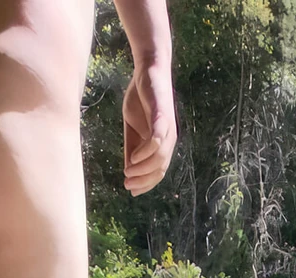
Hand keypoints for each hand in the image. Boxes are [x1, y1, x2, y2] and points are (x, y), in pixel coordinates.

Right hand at [123, 63, 176, 194]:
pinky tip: (134, 157)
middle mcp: (169, 139)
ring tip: (128, 172)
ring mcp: (167, 128)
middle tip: (127, 184)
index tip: (131, 189)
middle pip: (160, 169)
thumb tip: (128, 170)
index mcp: (163, 143)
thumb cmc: (141, 97)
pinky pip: (157, 139)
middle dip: (143, 181)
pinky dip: (146, 152)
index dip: (146, 184)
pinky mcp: (161, 115)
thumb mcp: (132, 127)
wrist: (148, 69)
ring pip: (159, 158)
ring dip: (143, 169)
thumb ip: (132, 147)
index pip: (158, 171)